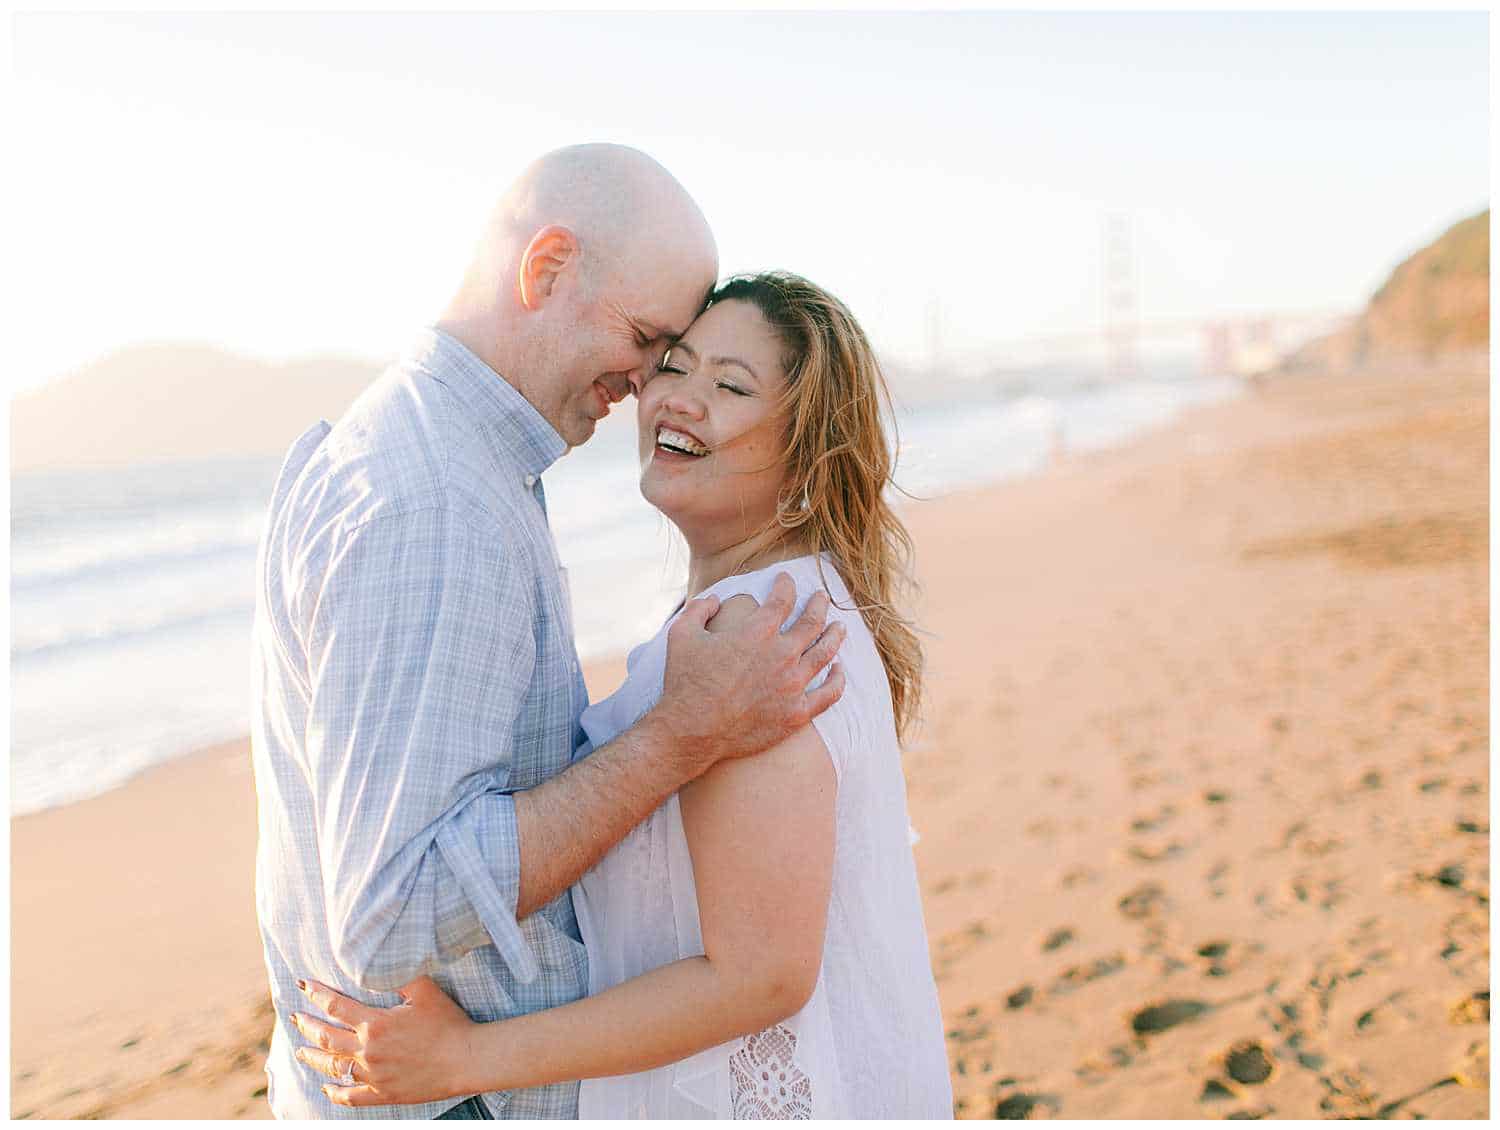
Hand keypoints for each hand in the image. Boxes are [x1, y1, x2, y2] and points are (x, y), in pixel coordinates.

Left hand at [291, 976, 480, 1107]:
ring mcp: (374, 1075)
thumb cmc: (448, 1022)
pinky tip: (326, 1088)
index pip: (336, 1005)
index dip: (317, 994)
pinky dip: (334, 1093)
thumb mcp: (426, 991)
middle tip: (295, 1018)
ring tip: (301, 1050)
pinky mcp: (383, 1093)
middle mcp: (368, 1050)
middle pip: (327, 1036)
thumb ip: (401, 974)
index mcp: (376, 1023)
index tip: (304, 985)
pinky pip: (351, 1097)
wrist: (466, 1059)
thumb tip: (380, 958)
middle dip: (308, 1025)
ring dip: (313, 1057)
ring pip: (333, 1067)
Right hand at [654, 571, 846, 775]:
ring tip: (840, 627)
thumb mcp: (681, 634)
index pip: (782, 599)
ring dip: (835, 636)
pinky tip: (839, 671)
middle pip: (812, 622)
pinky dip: (838, 680)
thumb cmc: (685, 682)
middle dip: (819, 604)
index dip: (786, 585)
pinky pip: (828, 694)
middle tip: (822, 597)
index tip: (786, 579)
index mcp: (757, 632)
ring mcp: (793, 685)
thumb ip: (699, 609)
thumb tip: (714, 600)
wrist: (692, 731)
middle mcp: (782, 655)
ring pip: (825, 653)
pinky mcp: (796, 714)